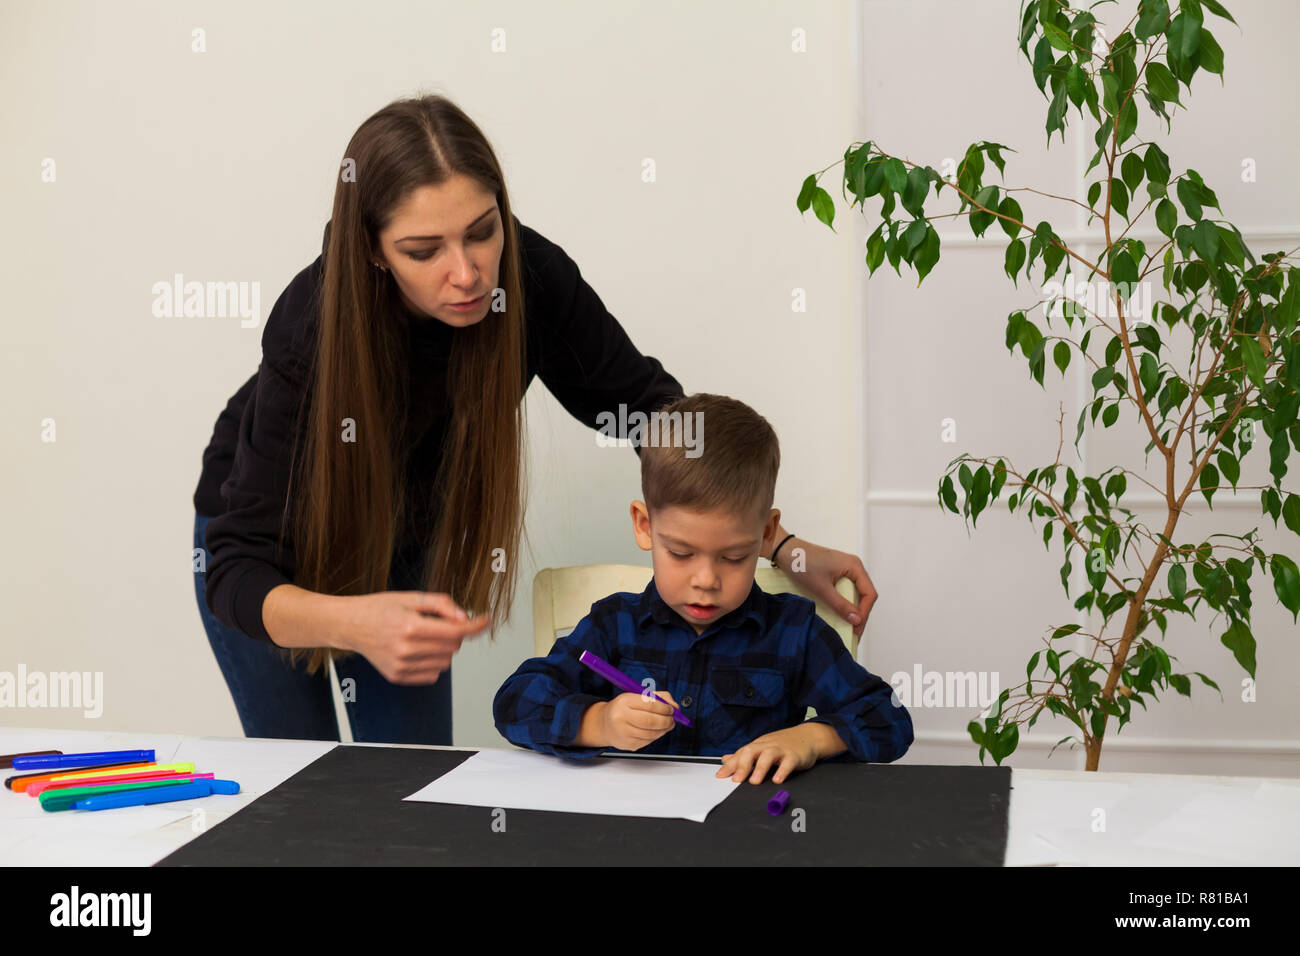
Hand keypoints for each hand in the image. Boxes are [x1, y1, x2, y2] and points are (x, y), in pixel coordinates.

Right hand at [338, 590, 489, 684]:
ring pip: (445, 662)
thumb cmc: (381, 608)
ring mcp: (400, 666)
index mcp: (410, 626)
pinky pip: (432, 675)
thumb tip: (465, 619)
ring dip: (445, 649)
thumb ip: (441, 605)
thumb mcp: (412, 597)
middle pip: (453, 647)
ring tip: (425, 636)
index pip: (456, 632)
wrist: (350, 625)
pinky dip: (433, 662)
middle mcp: (405, 649)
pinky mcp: (397, 677)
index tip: (486, 620)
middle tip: (442, 623)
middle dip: (456, 634)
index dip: (476, 626)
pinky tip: (418, 649)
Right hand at [596, 691, 679, 750]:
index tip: (671, 709)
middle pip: (651, 721)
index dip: (665, 708)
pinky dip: (656, 736)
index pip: (650, 705)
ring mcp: (624, 733)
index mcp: (624, 702)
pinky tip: (656, 731)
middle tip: (672, 719)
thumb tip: (675, 705)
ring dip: (664, 729)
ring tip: (667, 724)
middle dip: (666, 720)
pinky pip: (648, 741)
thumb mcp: (637, 696)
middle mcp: (621, 718)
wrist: (604, 724)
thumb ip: (658, 697)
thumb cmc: (623, 708)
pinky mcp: (628, 744)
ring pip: (651, 733)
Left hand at [716, 726, 821, 784]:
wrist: (808, 736)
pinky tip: (777, 780)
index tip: (720, 776)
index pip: (741, 754)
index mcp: (758, 746)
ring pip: (768, 755)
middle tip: (736, 781)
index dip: (730, 765)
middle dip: (742, 766)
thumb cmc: (783, 744)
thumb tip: (725, 760)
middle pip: (751, 751)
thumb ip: (744, 755)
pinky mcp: (795, 756)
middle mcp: (767, 746)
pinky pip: (788, 763)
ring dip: (760, 768)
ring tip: (754, 782)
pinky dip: (783, 771)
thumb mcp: (762, 747)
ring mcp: (781, 750)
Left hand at [776, 535, 877, 638]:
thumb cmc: (803, 564)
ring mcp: (845, 569)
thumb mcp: (822, 589)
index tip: (856, 628)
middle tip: (854, 632)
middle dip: (860, 613)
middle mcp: (853, 566)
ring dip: (853, 609)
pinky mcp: (836, 573)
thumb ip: (840, 605)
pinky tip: (840, 613)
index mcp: (855, 566)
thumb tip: (856, 620)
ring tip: (848, 625)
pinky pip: (846, 590)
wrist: (785, 551)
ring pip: (855, 593)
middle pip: (865, 594)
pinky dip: (845, 602)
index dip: (865, 612)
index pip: (869, 593)